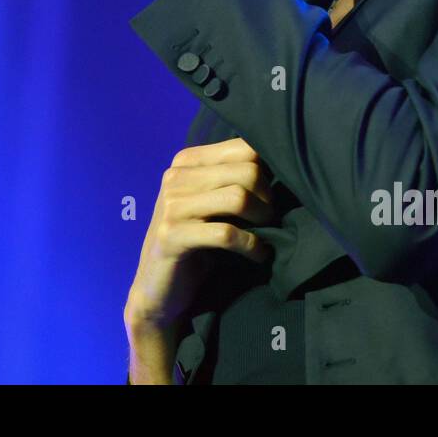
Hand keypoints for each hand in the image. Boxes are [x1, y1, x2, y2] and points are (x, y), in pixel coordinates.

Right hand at [124, 137, 276, 331]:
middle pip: (247, 172)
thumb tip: (280, 164)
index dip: (267, 172)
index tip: (269, 198)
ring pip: (237, 198)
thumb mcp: (210, 204)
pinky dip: (251, 245)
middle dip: (268, 199)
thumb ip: (232, 180)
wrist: (157, 288)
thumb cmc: (194, 243)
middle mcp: (176, 177)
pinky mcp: (172, 237)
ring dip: (262, 220)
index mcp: (186, 162)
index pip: (244, 148)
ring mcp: (171, 206)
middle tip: (270, 221)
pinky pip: (226, 234)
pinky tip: (258, 254)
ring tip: (266, 236)